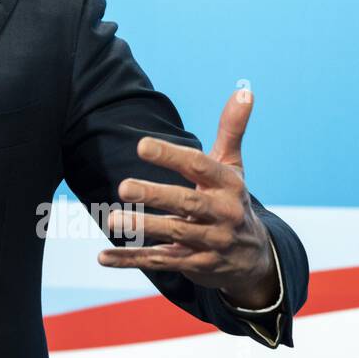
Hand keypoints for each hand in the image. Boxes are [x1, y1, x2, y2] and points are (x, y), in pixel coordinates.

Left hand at [97, 89, 279, 308]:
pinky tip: (103, 257)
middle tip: (123, 185)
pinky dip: (130, 260)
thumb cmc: (232, 202)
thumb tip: (244, 90)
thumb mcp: (234, 167)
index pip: (200, 167)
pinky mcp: (195, 266)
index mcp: (228, 186)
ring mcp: (210, 244)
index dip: (172, 156)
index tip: (141, 145)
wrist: (255, 260)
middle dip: (156, 196)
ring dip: (143, 228)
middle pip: (187, 204)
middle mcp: (222, 215)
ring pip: (175, 236)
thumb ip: (231, 130)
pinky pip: (160, 262)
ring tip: (112, 217)